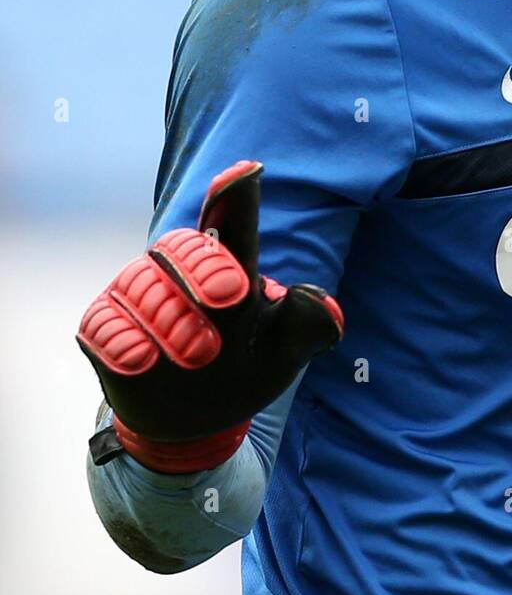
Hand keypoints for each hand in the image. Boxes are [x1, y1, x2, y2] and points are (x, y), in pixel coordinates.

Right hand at [77, 160, 343, 472]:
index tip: (248, 171)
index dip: (235, 194)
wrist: (196, 422)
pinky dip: (121, 339)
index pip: (230, 220)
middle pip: (179, 245)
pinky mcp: (104, 328)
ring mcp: (137, 296)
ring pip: (139, 283)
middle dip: (203, 267)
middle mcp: (177, 270)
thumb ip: (305, 327)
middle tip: (231, 298)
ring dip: (169, 316)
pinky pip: (101, 322)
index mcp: (227, 266)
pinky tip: (142, 360)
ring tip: (201, 353)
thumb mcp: (283, 351)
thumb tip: (327, 310)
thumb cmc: (245, 368)